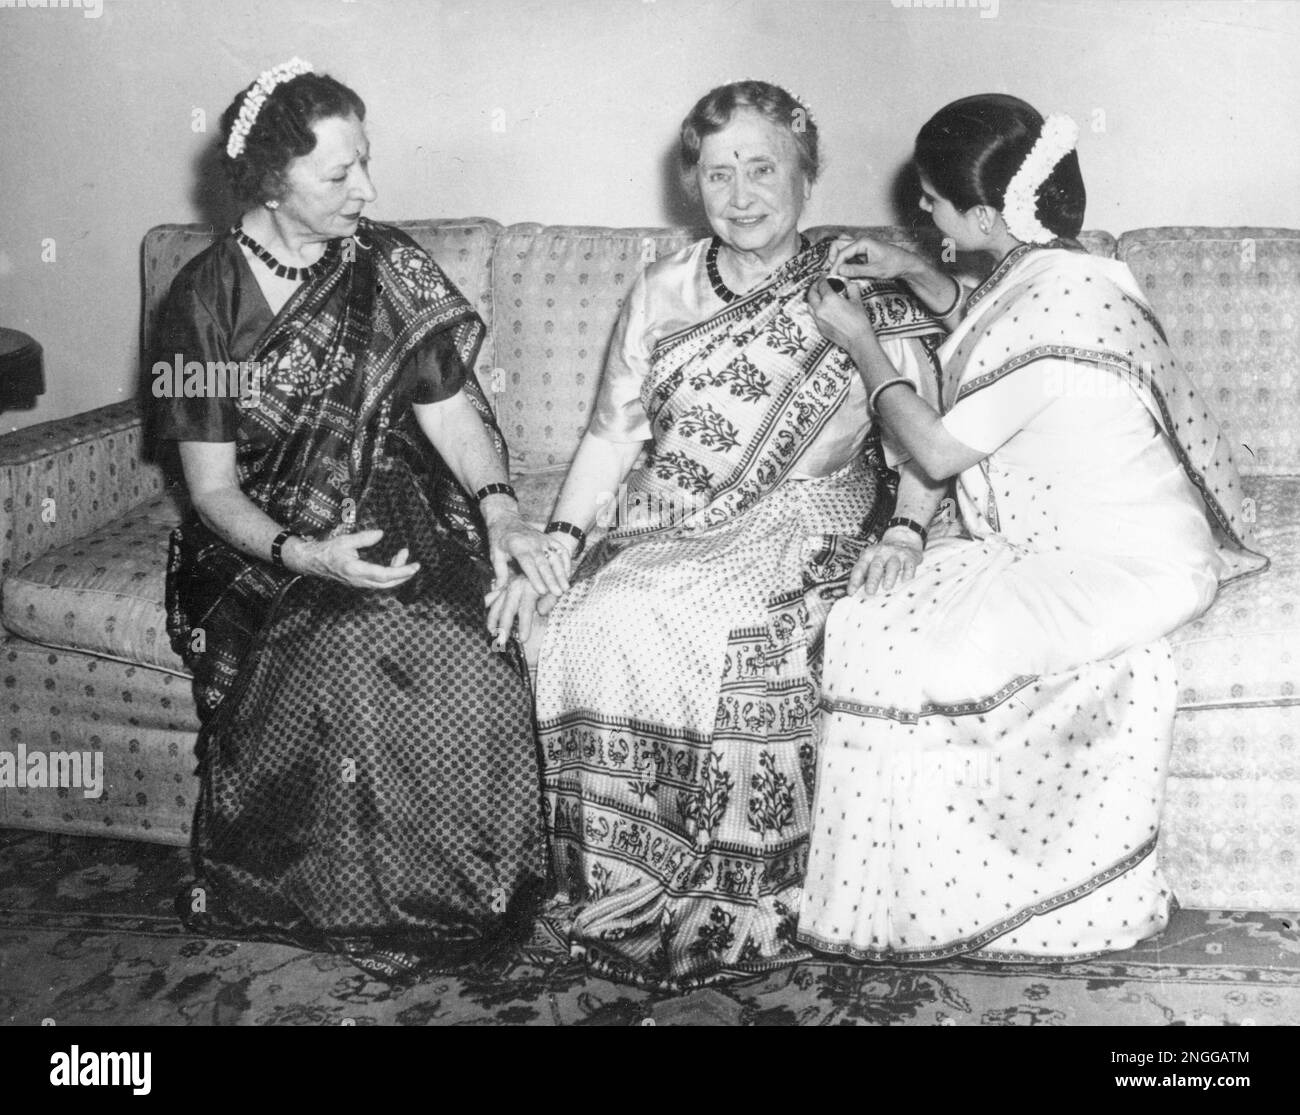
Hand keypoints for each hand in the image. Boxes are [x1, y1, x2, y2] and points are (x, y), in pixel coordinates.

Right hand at [285, 529, 419, 588]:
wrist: (312, 562)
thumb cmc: (327, 550)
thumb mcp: (345, 540)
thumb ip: (364, 538)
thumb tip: (381, 534)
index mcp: (355, 570)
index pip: (384, 575)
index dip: (402, 571)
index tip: (415, 566)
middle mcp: (359, 581)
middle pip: (388, 583)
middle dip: (404, 574)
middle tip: (415, 564)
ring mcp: (359, 584)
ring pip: (384, 584)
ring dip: (397, 572)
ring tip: (402, 554)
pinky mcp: (360, 582)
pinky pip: (379, 582)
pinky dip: (390, 574)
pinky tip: (393, 562)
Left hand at [484, 507, 570, 595]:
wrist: (506, 519)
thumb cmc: (500, 539)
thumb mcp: (494, 554)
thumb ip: (499, 572)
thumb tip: (498, 589)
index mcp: (517, 546)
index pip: (528, 563)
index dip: (536, 578)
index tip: (542, 591)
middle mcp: (533, 542)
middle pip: (544, 562)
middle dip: (552, 579)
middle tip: (558, 593)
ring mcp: (543, 540)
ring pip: (555, 556)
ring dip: (562, 572)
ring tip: (565, 587)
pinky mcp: (549, 539)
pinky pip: (561, 550)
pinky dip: (566, 562)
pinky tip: (567, 575)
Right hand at [484, 571, 556, 649]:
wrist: (547, 565)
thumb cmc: (554, 583)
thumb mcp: (555, 591)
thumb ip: (549, 601)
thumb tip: (541, 612)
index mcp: (530, 588)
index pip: (526, 610)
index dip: (524, 625)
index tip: (522, 640)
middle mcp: (517, 586)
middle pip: (508, 608)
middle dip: (504, 626)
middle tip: (501, 642)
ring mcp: (510, 585)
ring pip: (498, 602)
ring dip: (493, 618)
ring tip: (491, 631)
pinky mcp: (506, 584)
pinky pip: (495, 594)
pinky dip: (489, 602)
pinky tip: (485, 609)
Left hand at [806, 277, 876, 352]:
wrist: (858, 340)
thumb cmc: (859, 322)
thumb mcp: (857, 301)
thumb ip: (851, 288)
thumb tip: (849, 284)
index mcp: (829, 299)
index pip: (822, 285)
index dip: (823, 279)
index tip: (826, 277)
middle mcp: (821, 309)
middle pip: (811, 293)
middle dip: (814, 286)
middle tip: (819, 284)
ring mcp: (818, 319)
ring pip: (809, 305)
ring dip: (813, 298)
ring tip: (818, 295)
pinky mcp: (819, 328)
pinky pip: (813, 315)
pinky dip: (815, 309)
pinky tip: (822, 308)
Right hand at [826, 235, 927, 282]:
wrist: (906, 264)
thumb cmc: (894, 265)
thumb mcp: (875, 270)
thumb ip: (856, 270)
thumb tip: (840, 270)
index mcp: (863, 242)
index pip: (842, 252)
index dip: (836, 265)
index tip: (833, 277)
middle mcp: (861, 242)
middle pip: (838, 245)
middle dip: (833, 258)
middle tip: (834, 272)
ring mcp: (862, 246)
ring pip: (842, 248)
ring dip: (838, 258)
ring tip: (839, 272)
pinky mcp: (863, 252)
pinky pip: (849, 254)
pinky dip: (845, 262)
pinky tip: (847, 272)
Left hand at [848, 527, 923, 595]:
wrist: (902, 539)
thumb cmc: (883, 556)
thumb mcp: (870, 561)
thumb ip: (863, 575)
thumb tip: (853, 592)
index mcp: (869, 555)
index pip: (860, 567)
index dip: (855, 580)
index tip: (851, 592)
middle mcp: (881, 553)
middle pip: (876, 566)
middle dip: (872, 580)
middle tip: (869, 591)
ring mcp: (896, 554)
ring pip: (892, 565)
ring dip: (890, 576)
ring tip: (887, 587)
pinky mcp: (909, 557)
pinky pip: (909, 565)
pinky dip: (908, 573)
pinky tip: (905, 580)